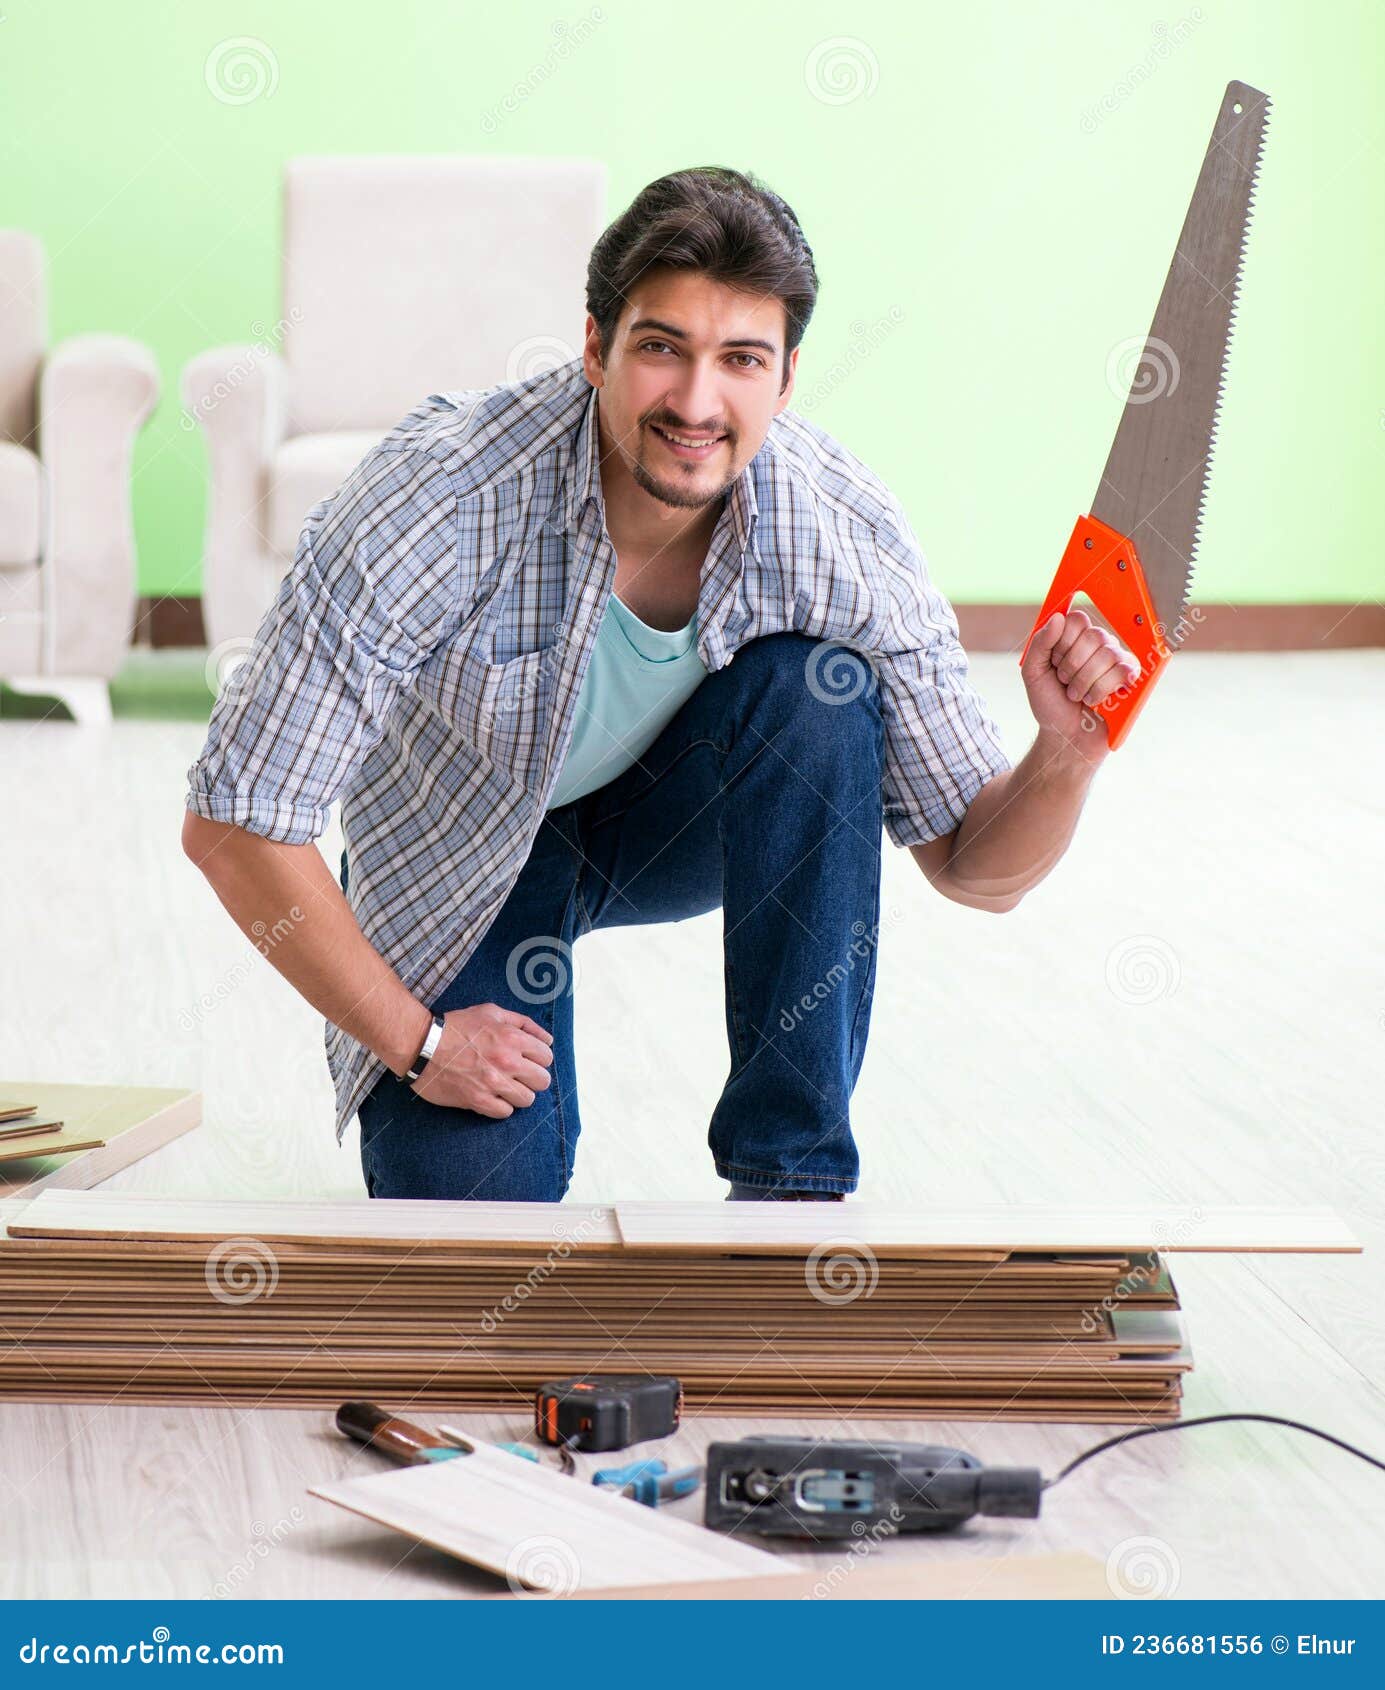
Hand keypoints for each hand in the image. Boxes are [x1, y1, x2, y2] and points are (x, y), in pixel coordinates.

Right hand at [410, 1003, 553, 1117]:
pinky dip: (501, 1106)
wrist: (422, 1044)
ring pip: (527, 1100)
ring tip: (504, 1087)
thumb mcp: (491, 1012)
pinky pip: (505, 1112)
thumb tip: (547, 1040)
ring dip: (518, 1094)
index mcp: (513, 1038)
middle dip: (533, 1078)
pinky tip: (491, 1096)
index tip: (527, 1061)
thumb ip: (523, 1023)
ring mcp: (493, 1083)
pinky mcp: (478, 1100)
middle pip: (542, 1081)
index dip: (538, 1059)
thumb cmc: (457, 1026)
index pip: (547, 1057)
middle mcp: (507, 1061)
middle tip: (518, 1076)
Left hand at [1021, 609, 1140, 762]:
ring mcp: (1117, 660)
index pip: (1077, 620)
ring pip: (1108, 654)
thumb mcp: (1033, 673)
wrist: (1064, 735)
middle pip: (1095, 635)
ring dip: (1085, 681)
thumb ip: (1040, 643)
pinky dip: (1102, 691)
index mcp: (1076, 638)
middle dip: (1073, 665)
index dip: (1063, 643)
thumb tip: (1058, 617)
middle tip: (1065, 682)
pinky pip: (1124, 671)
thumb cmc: (1050, 704)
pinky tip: (1095, 701)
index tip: (1055, 663)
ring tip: (1077, 695)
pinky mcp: (1131, 678)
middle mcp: (1099, 644)